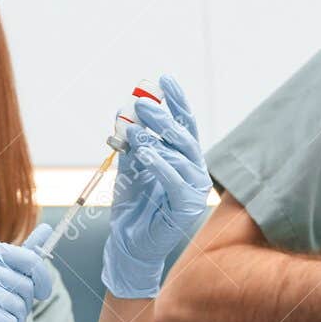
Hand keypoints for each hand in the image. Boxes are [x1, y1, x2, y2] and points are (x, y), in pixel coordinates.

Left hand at [102, 74, 211, 297]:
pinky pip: (176, 181)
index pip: (184, 124)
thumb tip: (126, 111)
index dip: (177, 101)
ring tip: (135, 133)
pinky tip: (145, 155)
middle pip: (183, 137)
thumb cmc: (132, 205)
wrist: (128, 243)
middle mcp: (193, 171)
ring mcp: (194, 190)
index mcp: (183, 159)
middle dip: (163, 118)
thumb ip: (132, 141)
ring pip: (181, 156)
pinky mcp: (187, 208)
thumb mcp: (128, 165)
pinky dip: (161, 166)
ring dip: (157, 141)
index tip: (164, 79)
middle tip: (143, 105)